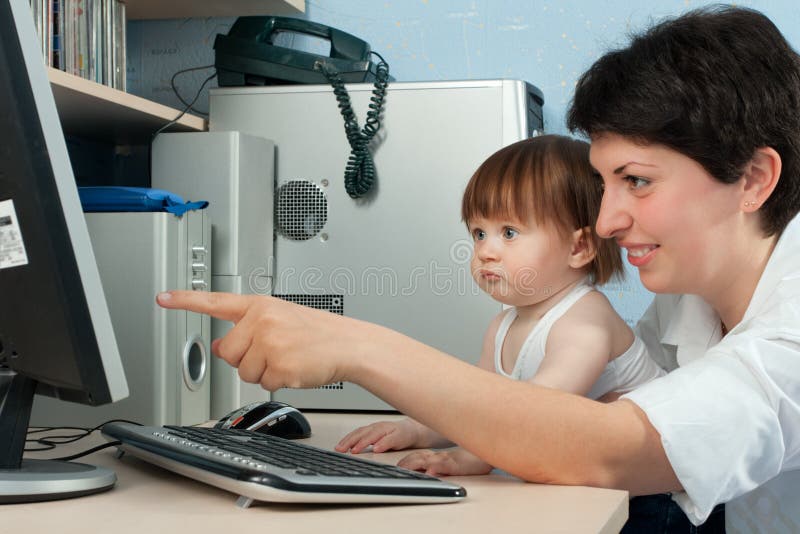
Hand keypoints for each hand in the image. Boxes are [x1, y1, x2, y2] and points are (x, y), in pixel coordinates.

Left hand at [156, 290, 383, 390]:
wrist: (349, 344)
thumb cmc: (318, 333)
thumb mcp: (281, 320)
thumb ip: (248, 329)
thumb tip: (219, 348)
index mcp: (260, 305)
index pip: (215, 301)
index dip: (185, 301)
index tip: (162, 298)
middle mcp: (261, 320)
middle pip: (228, 353)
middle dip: (246, 359)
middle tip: (274, 352)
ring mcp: (269, 342)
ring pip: (244, 372)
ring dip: (264, 372)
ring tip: (288, 358)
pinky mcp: (279, 365)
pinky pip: (264, 384)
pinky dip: (279, 382)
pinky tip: (295, 368)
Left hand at [336, 419, 427, 453]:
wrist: (414, 431)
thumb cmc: (394, 435)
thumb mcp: (378, 438)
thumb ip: (365, 441)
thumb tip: (349, 448)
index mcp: (372, 428)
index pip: (357, 432)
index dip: (347, 439)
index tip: (338, 448)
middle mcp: (379, 427)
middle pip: (363, 433)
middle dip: (351, 441)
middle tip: (342, 449)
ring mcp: (389, 430)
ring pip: (374, 434)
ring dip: (364, 442)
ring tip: (356, 450)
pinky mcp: (399, 436)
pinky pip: (390, 440)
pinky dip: (383, 444)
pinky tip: (377, 449)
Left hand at [397, 448, 492, 475]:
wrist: (485, 453)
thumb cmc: (472, 460)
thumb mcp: (452, 464)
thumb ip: (440, 466)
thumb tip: (428, 473)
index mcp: (438, 457)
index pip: (418, 456)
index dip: (407, 461)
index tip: (398, 466)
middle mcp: (439, 456)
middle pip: (418, 457)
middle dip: (405, 463)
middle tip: (396, 468)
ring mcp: (446, 459)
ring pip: (426, 459)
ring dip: (414, 464)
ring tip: (403, 469)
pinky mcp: (454, 462)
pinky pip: (442, 464)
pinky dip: (434, 467)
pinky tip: (428, 472)